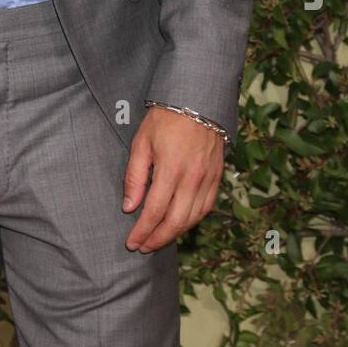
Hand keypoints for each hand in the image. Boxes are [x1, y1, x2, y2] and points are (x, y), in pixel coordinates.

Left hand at [123, 107, 224, 252]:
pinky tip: (180, 224)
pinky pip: (206, 207)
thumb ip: (135, 176)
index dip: (142, 231)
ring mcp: (208, 179)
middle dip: (157, 239)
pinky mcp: (218, 177)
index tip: (132, 243)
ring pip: (193, 218)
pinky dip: (193, 221)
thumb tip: (129, 206)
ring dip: (175, 234)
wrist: (198, 99)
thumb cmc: (165, 118)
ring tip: (158, 239)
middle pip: (176, 221)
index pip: (154, 211)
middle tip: (143, 247)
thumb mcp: (141, 142)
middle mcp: (193, 178)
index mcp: (171, 169)